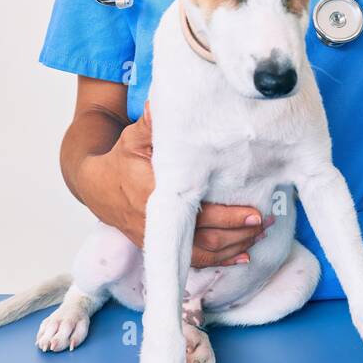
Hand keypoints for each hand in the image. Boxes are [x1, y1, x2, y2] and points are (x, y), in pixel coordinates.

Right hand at [97, 99, 273, 268]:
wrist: (97, 186)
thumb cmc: (122, 158)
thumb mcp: (134, 137)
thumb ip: (152, 123)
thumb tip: (159, 101)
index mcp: (154, 195)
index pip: (198, 211)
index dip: (228, 216)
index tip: (254, 211)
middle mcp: (156, 223)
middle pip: (206, 237)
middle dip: (239, 232)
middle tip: (265, 220)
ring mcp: (158, 238)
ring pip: (203, 254)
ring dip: (235, 247)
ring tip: (260, 233)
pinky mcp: (161, 245)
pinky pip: (194, 260)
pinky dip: (221, 260)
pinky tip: (243, 256)